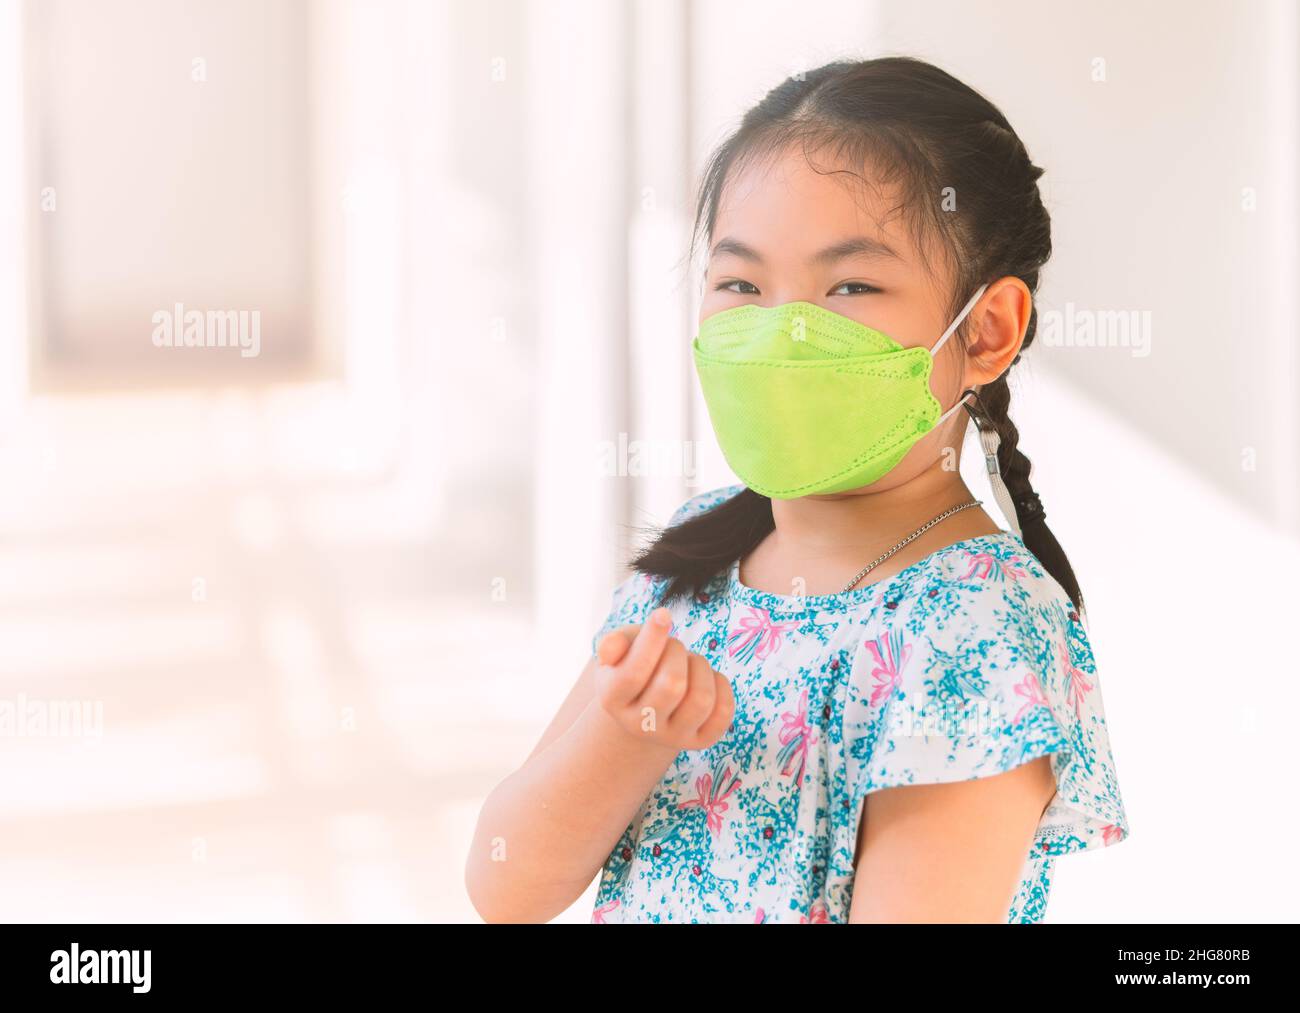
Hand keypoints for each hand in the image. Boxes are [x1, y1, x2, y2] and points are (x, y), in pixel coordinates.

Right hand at [594, 607, 734, 752]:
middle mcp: (640, 726)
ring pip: (701, 699)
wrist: (646, 704)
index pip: (634, 673)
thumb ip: (612, 643)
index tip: (663, 614)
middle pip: (672, 685)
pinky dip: (721, 685)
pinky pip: (723, 712)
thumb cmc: (633, 665)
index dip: (652, 639)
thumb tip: (611, 647)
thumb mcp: (618, 650)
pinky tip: (707, 678)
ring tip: (689, 661)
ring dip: (701, 667)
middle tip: (674, 646)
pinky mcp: (700, 741)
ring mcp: (672, 737)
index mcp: (613, 700)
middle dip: (677, 651)